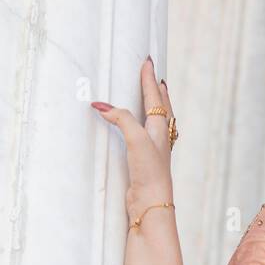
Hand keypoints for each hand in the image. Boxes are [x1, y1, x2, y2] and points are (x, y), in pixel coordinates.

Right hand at [91, 57, 175, 215]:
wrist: (151, 202)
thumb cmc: (149, 171)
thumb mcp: (136, 138)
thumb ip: (122, 119)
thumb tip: (102, 106)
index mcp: (160, 128)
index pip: (154, 96)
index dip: (149, 79)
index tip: (147, 62)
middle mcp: (160, 136)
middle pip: (162, 107)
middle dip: (157, 91)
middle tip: (155, 77)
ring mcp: (155, 149)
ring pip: (157, 121)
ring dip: (155, 107)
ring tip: (154, 98)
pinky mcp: (146, 161)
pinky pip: (146, 135)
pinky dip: (144, 125)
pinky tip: (141, 131)